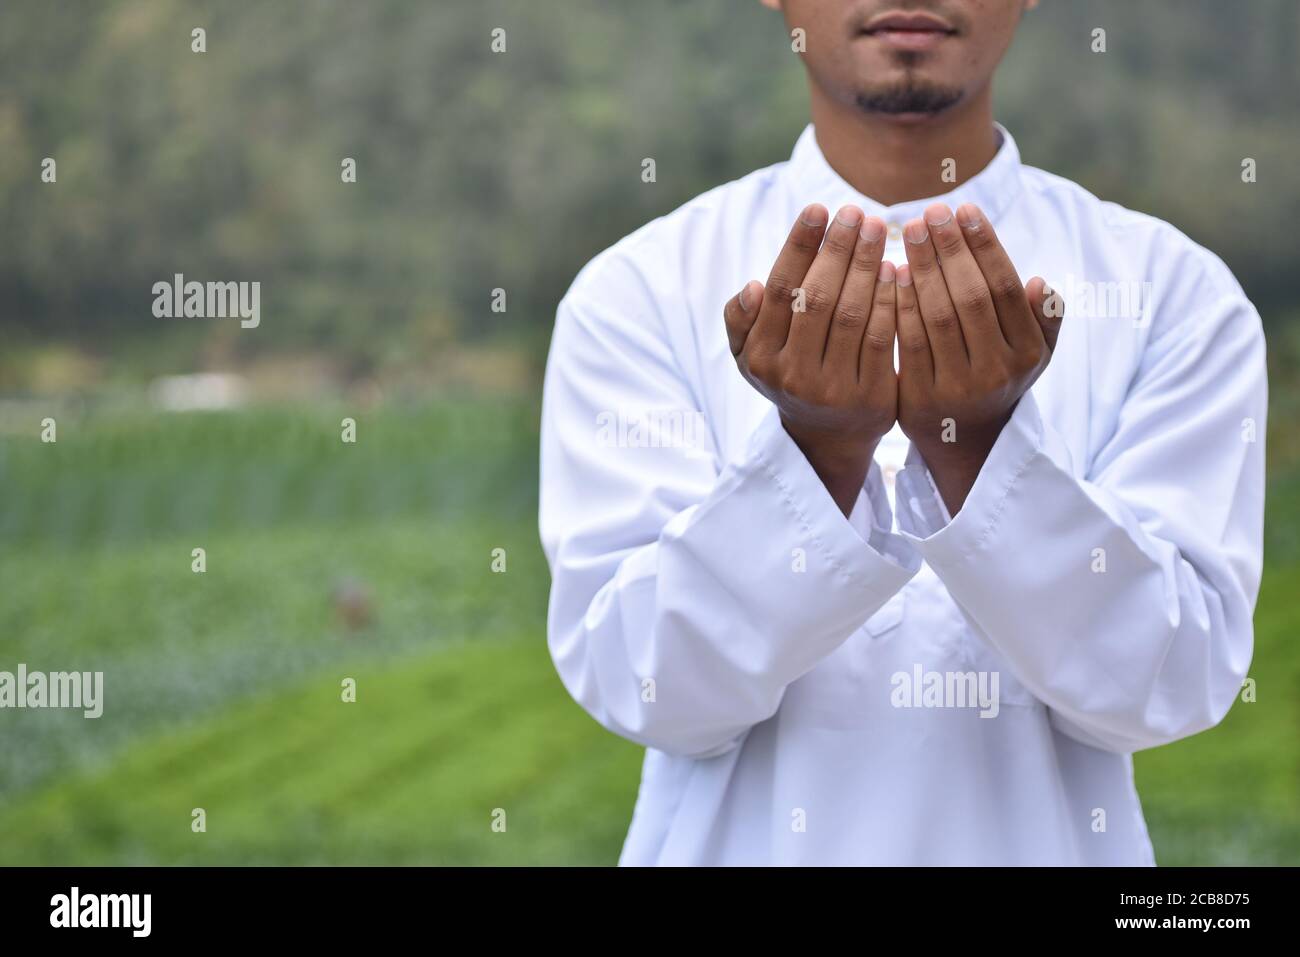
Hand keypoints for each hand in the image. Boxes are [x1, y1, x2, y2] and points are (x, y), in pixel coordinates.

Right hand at [724, 203, 897, 515]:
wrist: (828, 437)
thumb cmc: (789, 375)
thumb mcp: (751, 356)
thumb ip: (741, 321)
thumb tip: (752, 287)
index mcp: (761, 357)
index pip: (781, 290)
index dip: (800, 246)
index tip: (819, 209)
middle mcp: (793, 376)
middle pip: (818, 298)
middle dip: (838, 249)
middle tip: (856, 211)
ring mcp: (833, 390)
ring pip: (852, 314)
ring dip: (866, 265)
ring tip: (878, 228)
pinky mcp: (872, 398)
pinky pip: (882, 337)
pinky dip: (889, 299)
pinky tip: (897, 267)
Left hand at [896, 202, 1063, 512]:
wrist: (965, 439)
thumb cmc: (999, 376)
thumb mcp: (1033, 354)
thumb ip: (1043, 318)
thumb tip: (1040, 282)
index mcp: (1026, 352)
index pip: (1004, 287)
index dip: (983, 244)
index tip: (963, 208)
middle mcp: (996, 372)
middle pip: (969, 297)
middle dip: (948, 249)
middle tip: (928, 211)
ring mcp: (957, 388)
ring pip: (937, 316)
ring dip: (922, 268)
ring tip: (907, 230)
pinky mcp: (920, 399)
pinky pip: (906, 342)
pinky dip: (898, 304)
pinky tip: (890, 271)